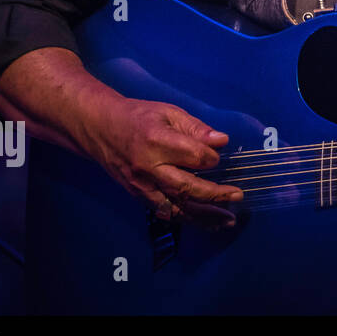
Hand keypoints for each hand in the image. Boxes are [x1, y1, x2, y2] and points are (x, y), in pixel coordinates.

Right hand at [80, 96, 242, 229]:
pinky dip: (186, 218)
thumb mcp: (168, 112)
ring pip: (176, 206)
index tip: (218, 156)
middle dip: (215, 194)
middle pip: (186, 187)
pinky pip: (165, 211)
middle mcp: (148, 168)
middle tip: (238, 196)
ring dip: (204, 215)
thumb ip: (196, 129)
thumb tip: (222, 141)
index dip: (211, 158)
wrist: (99, 129)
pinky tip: (205, 222)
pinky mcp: (138, 195)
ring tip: (227, 220)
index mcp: (157, 141)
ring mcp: (141, 185)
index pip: (194, 157)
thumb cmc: (137, 116)